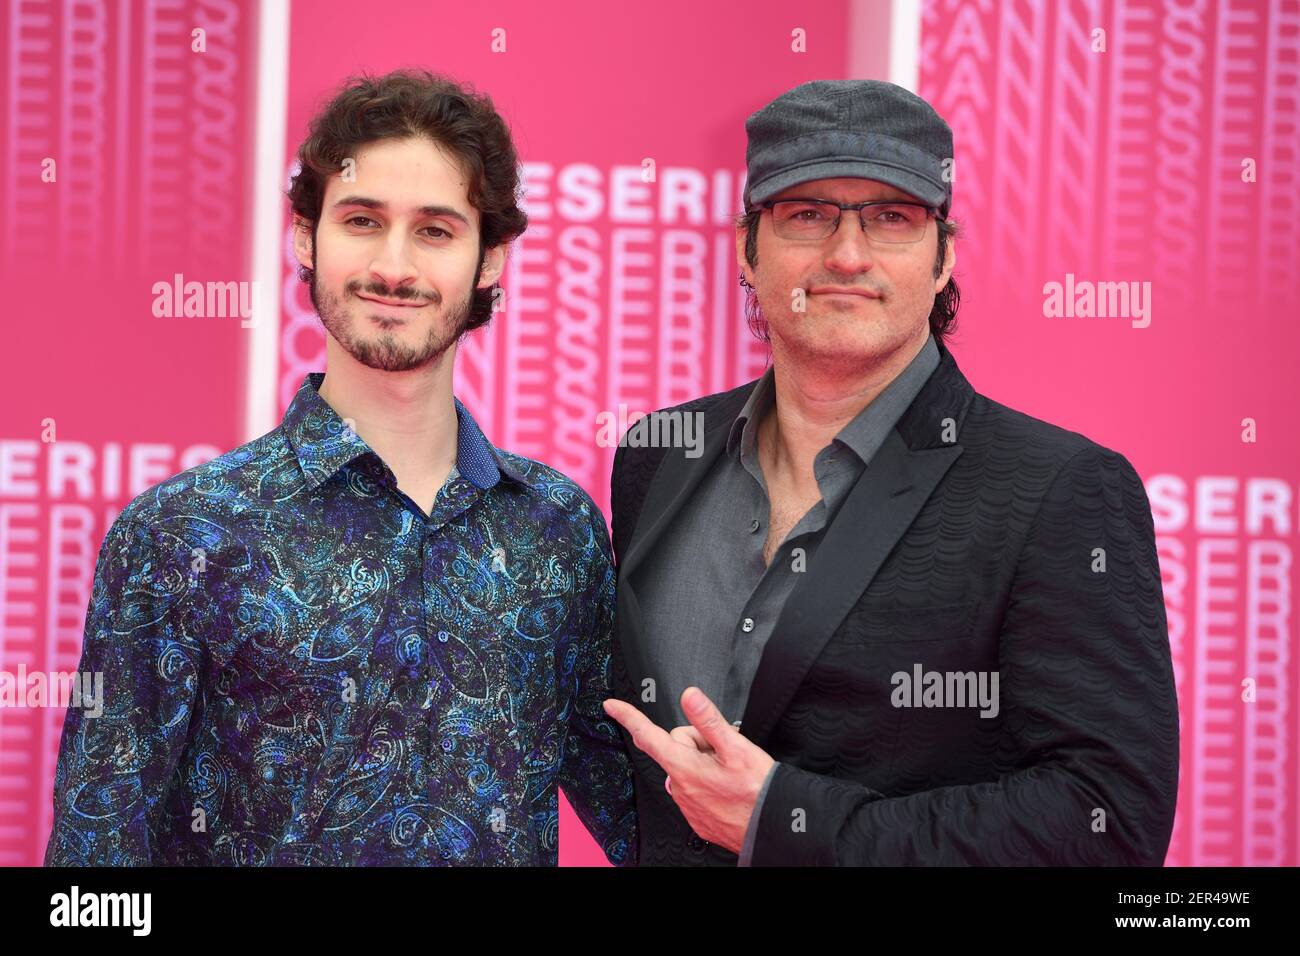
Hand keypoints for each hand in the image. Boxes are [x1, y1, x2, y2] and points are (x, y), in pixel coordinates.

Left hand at [603, 686, 775, 854]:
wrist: (772, 828)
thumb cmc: (758, 791)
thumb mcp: (737, 748)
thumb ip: (708, 720)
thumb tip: (689, 696)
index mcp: (685, 767)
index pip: (648, 736)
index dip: (628, 717)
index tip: (612, 706)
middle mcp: (680, 788)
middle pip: (676, 747)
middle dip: (697, 742)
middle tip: (724, 751)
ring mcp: (687, 805)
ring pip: (686, 768)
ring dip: (703, 764)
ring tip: (729, 772)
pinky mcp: (696, 818)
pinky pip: (693, 789)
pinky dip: (707, 783)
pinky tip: (727, 787)